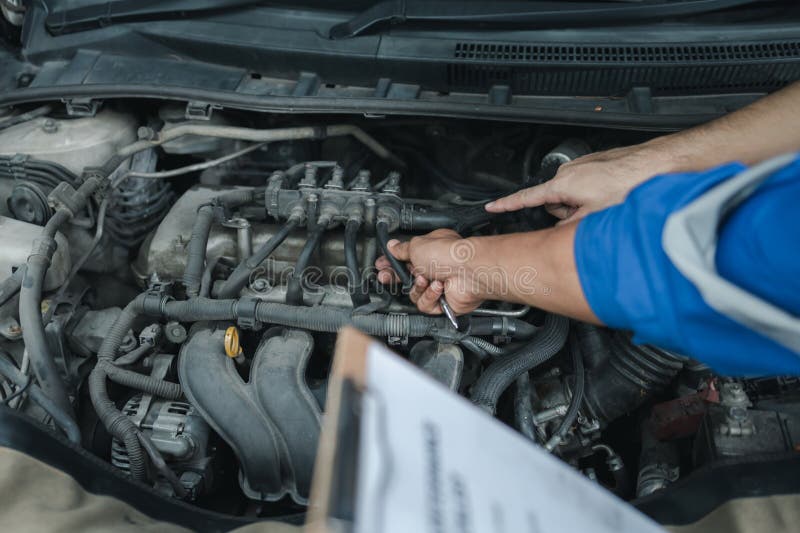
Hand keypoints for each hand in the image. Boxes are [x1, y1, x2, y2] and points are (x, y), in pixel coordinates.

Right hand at [375, 229, 485, 314]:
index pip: (406, 259)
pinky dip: (430, 296)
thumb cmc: (451, 254)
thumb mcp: (418, 246)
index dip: (392, 264)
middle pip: (408, 278)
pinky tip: (438, 288)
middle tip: (387, 277)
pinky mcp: (444, 302)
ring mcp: (441, 285)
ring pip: (415, 294)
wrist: (469, 271)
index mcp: (431, 250)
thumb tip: (393, 246)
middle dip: (397, 278)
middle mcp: (436, 268)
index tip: (382, 266)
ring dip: (418, 287)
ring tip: (425, 279)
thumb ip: (402, 249)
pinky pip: (426, 305)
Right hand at [485, 137, 682, 222]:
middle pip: (555, 202)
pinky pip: (585, 187)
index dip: (507, 205)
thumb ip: (569, 227)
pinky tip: (612, 197)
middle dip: (566, 213)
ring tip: (605, 205)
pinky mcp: (596, 165)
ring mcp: (583, 167)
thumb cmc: (628, 185)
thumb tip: (560, 234)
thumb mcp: (593, 216)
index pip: (526, 198)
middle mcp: (569, 172)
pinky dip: (594, 195)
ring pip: (572, 196)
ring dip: (583, 205)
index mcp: (562, 184)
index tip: (492, 207)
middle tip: (587, 217)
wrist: (655, 165)